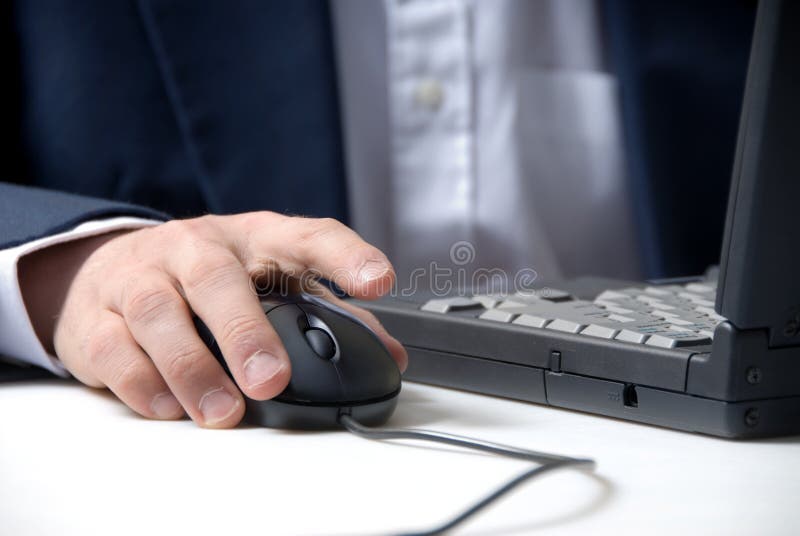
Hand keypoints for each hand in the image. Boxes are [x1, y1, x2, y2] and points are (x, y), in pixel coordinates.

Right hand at [18, 213, 406, 427]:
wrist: (108, 272)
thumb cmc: (207, 281)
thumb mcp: (270, 282)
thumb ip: (329, 315)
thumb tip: (389, 355)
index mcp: (253, 238)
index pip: (305, 235)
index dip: (343, 255)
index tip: (378, 280)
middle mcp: (195, 248)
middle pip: (216, 277)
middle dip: (244, 330)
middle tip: (270, 379)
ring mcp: (140, 277)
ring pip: (158, 312)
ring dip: (191, 368)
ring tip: (221, 412)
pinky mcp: (96, 316)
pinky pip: (113, 346)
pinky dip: (142, 382)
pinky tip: (168, 407)